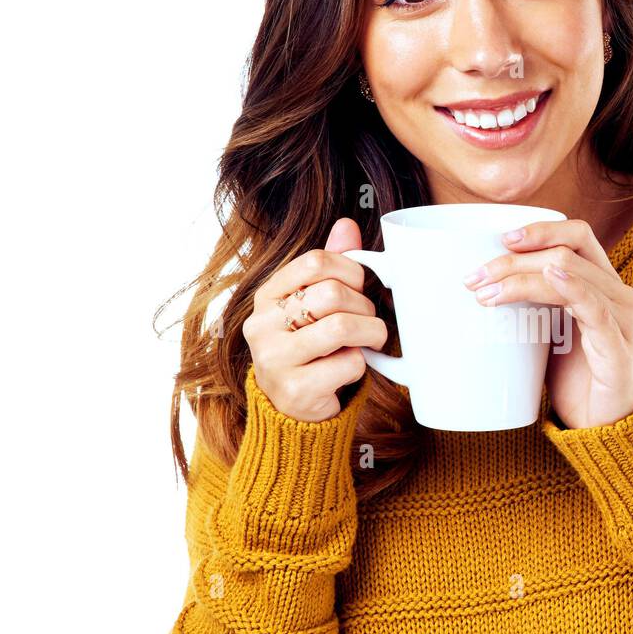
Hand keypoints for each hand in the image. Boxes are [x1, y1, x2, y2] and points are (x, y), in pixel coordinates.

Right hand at [243, 217, 387, 422]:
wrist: (291, 407)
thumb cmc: (309, 348)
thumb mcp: (313, 303)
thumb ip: (330, 265)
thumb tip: (347, 226)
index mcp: (267, 296)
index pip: (313, 262)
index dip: (350, 270)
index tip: (359, 286)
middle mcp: (262, 325)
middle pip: (331, 293)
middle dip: (363, 306)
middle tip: (368, 319)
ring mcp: (274, 359)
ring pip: (341, 327)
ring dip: (370, 332)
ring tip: (370, 339)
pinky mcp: (295, 390)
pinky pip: (347, 364)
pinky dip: (361, 364)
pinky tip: (349, 368)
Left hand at [462, 219, 632, 428]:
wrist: (604, 426)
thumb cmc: (577, 376)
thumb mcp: (550, 330)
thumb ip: (531, 303)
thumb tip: (479, 287)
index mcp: (601, 283)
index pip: (576, 235)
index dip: (541, 229)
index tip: (500, 239)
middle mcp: (616, 292)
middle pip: (566, 251)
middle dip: (515, 259)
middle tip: (476, 277)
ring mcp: (621, 318)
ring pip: (571, 273)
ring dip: (522, 278)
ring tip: (488, 294)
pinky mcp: (618, 348)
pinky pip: (596, 310)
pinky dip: (572, 288)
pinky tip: (551, 279)